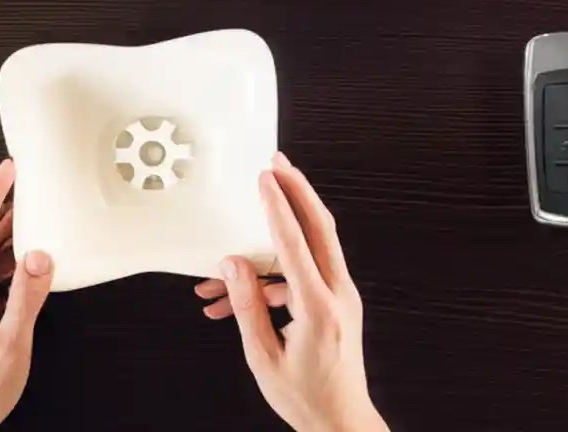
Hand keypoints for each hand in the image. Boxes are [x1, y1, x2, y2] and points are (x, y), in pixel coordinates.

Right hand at [194, 153, 388, 431]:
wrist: (341, 421)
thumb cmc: (305, 398)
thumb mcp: (263, 358)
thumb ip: (247, 307)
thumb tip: (232, 264)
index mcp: (319, 309)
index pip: (297, 244)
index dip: (279, 207)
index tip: (266, 178)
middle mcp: (338, 295)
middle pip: (321, 227)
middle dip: (298, 190)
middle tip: (278, 161)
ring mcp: (342, 297)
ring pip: (310, 249)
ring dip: (271, 245)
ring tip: (225, 260)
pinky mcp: (337, 303)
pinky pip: (303, 275)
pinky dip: (271, 280)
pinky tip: (234, 298)